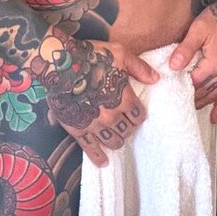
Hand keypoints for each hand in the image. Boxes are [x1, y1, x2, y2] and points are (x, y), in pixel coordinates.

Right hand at [32, 35, 158, 167]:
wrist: (60, 64)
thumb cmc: (91, 55)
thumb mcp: (120, 53)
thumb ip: (139, 68)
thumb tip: (155, 79)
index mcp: (123, 98)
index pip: (139, 116)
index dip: (138, 114)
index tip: (135, 113)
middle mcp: (111, 115)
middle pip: (127, 130)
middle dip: (128, 127)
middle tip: (125, 124)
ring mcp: (94, 124)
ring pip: (113, 141)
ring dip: (117, 140)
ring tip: (116, 138)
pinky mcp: (78, 129)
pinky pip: (91, 148)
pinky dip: (98, 157)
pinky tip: (103, 162)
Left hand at [168, 8, 216, 123]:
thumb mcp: (198, 29)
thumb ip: (186, 49)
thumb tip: (173, 66)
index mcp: (214, 64)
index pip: (193, 82)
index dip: (180, 87)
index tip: (167, 91)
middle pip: (203, 93)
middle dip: (189, 99)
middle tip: (173, 105)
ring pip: (214, 96)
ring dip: (201, 104)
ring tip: (188, 111)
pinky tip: (214, 117)